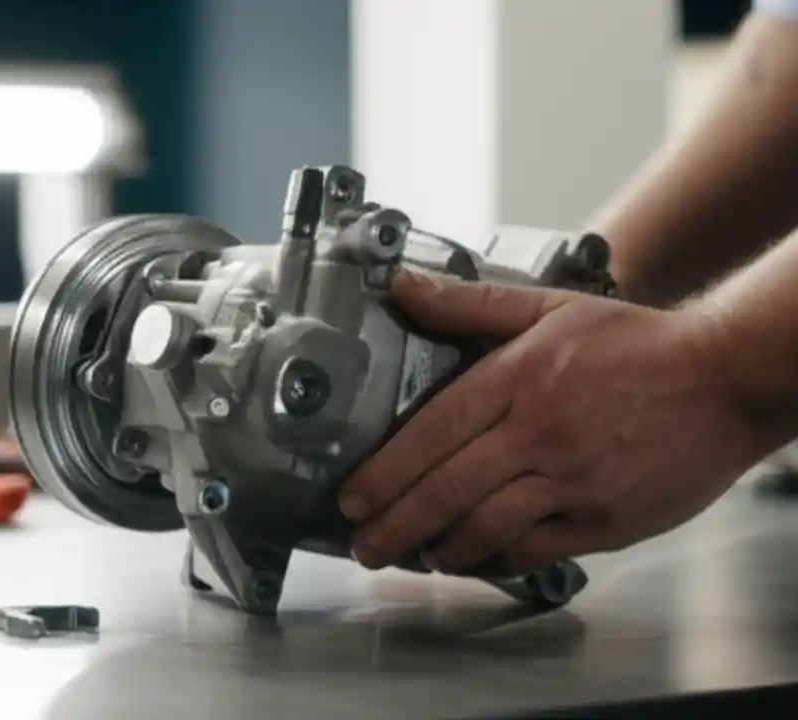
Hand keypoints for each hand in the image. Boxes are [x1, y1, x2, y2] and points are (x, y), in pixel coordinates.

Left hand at [338, 269, 780, 576]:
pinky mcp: (604, 519)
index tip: (353, 498)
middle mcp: (540, 432)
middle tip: (365, 546)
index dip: (384, 472)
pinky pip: (535, 549)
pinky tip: (475, 559)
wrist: (726, 377)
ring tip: (415, 555)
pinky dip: (496, 558)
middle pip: (447, 488)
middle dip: (394, 525)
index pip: (432, 432)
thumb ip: (467, 302)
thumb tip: (402, 286)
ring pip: (487, 526)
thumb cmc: (635, 343)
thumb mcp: (549, 307)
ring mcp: (574, 480)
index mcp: (519, 378)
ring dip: (441, 548)